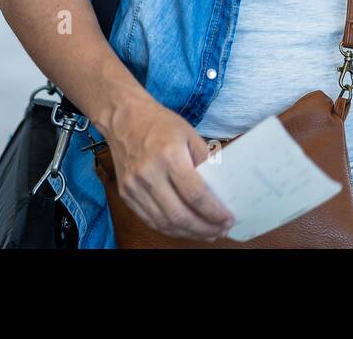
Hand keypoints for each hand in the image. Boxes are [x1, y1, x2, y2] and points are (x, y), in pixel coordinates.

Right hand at [104, 92, 235, 240]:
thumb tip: (221, 189)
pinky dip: (170, 229)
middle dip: (203, 229)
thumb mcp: (190, 134)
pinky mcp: (126, 195)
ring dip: (188, 233)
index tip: (228, 219)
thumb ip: (205, 161)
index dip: (214, 212)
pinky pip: (150, 220)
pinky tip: (185, 228)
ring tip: (207, 233)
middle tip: (220, 231)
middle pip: (179, 215)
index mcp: (169, 156)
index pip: (195, 194)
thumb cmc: (160, 124)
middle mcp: (149, 174)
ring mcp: (134, 187)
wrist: (124, 118)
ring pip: (164, 223)